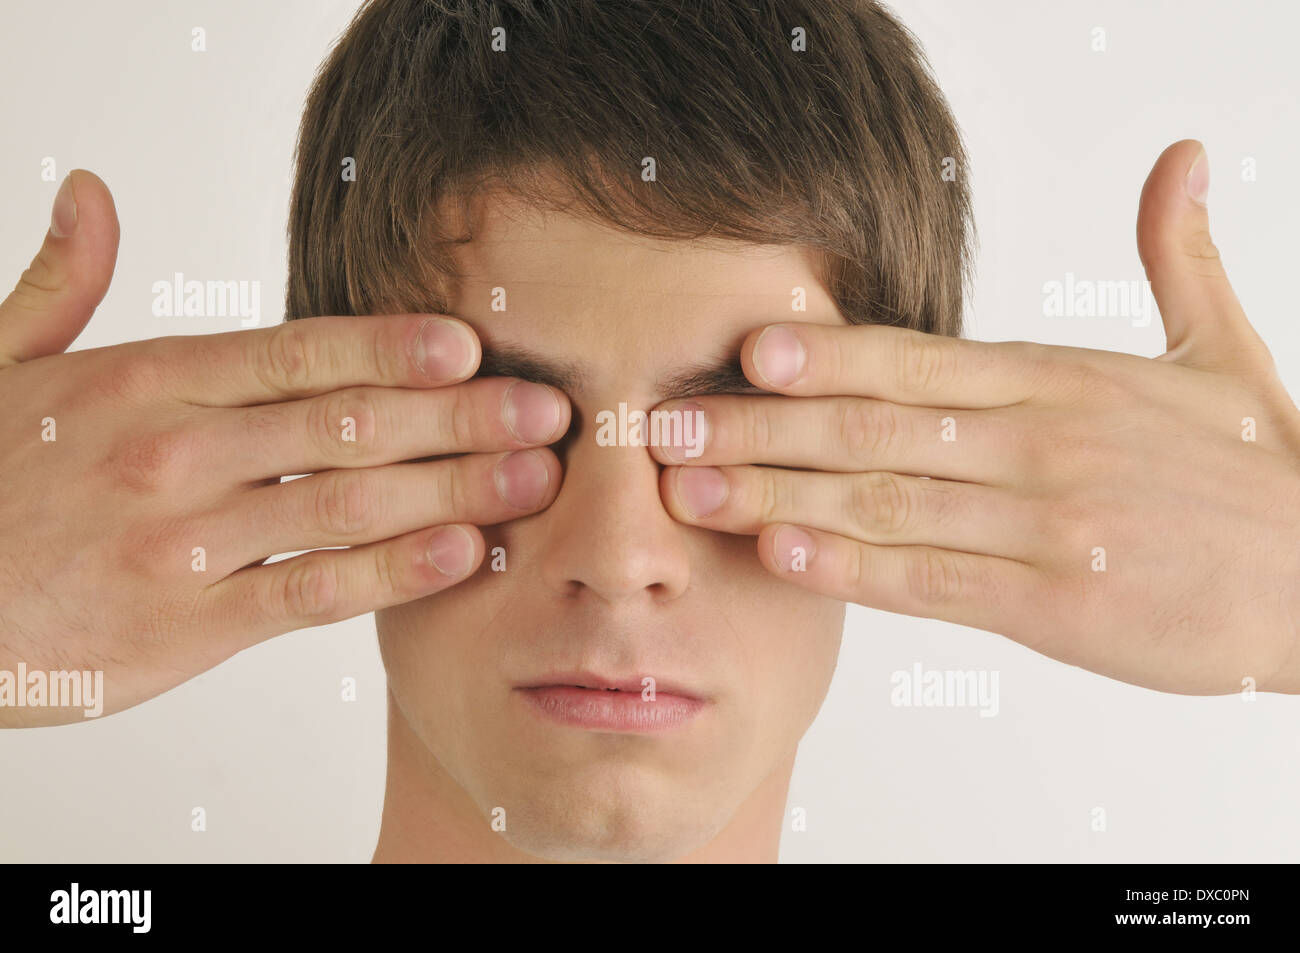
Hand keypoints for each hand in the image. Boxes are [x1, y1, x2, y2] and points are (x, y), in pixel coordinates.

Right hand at [0, 170, 568, 725]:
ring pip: (346, 505)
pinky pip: (313, 592)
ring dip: (454, 488)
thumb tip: (92, 191)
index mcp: (147, 381)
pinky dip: (393, 573)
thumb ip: (63, 282)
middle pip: (346, 423)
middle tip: (547, 411)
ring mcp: (188, 540)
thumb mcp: (2, 367)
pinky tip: (461, 553)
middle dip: (460, 415)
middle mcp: (178, 452)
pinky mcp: (192, 624)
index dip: (392, 346)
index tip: (472, 343)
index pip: (295, 352)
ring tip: (534, 479)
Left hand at [651, 140, 1299, 694]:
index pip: (920, 357)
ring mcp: (1045, 524)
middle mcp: (1041, 443)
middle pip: (877, 426)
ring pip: (887, 501)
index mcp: (1062, 380)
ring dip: (778, 493)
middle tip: (667, 422)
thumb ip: (1178, 259)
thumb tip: (1181, 157)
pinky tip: (782, 553)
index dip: (827, 352)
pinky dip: (852, 567)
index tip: (743, 350)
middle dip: (762, 424)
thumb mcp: (1223, 353)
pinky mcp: (1056, 603)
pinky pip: (932, 579)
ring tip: (692, 488)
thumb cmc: (1263, 474)